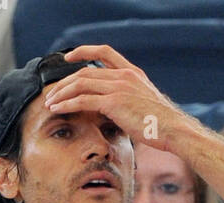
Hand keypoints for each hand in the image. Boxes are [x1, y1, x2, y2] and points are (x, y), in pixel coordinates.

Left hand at [44, 44, 190, 150]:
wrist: (173, 129)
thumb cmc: (162, 124)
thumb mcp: (145, 105)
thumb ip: (129, 101)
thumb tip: (118, 112)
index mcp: (133, 73)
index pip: (105, 51)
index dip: (85, 51)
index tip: (70, 57)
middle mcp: (124, 75)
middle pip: (86, 71)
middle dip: (65, 81)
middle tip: (52, 91)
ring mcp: (118, 87)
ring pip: (81, 83)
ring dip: (61, 92)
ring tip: (50, 102)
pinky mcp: (113, 102)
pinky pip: (83, 99)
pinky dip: (66, 103)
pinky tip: (56, 108)